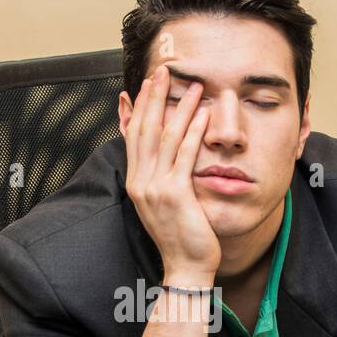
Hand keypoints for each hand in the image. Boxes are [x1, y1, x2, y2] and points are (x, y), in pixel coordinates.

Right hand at [122, 64, 219, 279]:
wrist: (185, 266)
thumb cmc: (180, 236)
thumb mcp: (163, 202)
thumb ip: (160, 175)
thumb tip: (162, 154)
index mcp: (135, 181)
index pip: (133, 134)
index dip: (140, 105)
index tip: (149, 83)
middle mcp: (140, 181)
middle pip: (144, 128)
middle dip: (154, 97)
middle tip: (165, 70)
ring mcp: (155, 188)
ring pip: (165, 137)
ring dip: (179, 107)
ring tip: (192, 85)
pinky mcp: (174, 194)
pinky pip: (184, 155)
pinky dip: (194, 131)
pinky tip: (203, 113)